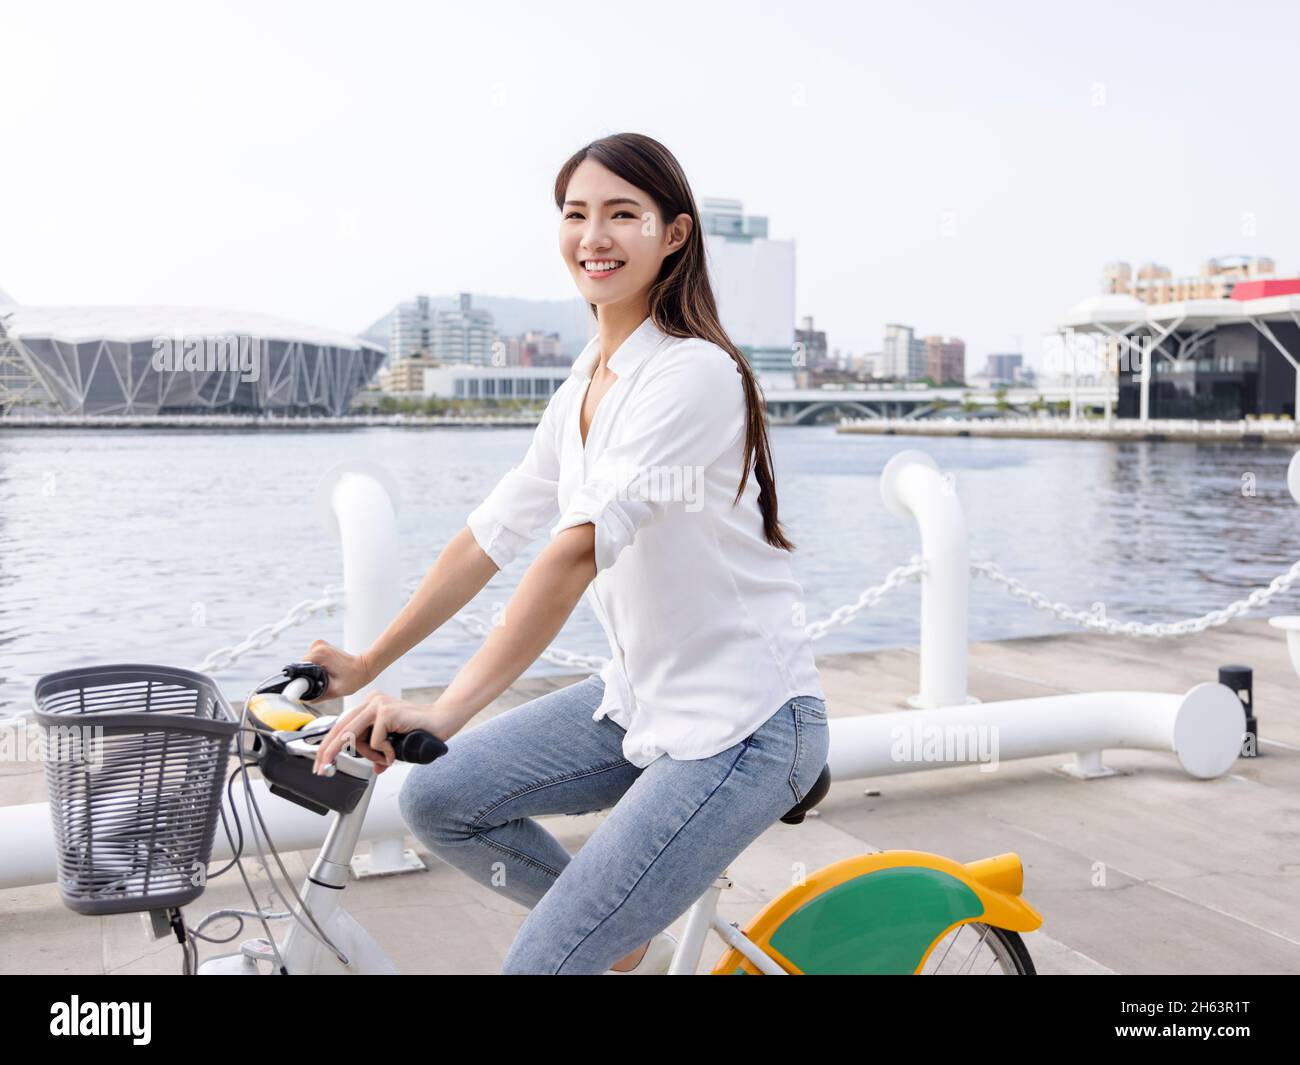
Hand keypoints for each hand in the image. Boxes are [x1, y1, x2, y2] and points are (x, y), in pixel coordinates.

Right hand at [300, 639, 372, 700]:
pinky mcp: (322, 646)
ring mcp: (320, 644)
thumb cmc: (354, 677)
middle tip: (321, 682)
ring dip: (312, 671)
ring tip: (326, 677)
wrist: (364, 667)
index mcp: (319, 654)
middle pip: (303, 665)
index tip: (309, 686)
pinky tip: (327, 671)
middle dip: (308, 675)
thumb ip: (318, 696)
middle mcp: (318, 646)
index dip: (302, 679)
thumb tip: (303, 700)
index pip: (300, 668)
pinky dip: (316, 666)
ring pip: (307, 662)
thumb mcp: (335, 691)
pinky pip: (312, 659)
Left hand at [311, 692, 457, 775]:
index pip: (341, 725)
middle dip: (328, 752)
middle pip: (340, 729)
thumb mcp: (391, 743)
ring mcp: (379, 704)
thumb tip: (373, 768)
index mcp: (370, 705)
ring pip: (355, 737)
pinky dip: (384, 752)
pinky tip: (396, 750)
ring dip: (370, 754)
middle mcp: (371, 701)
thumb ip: (378, 751)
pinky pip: (375, 741)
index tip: (320, 762)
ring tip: (387, 757)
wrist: (443, 721)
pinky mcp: (387, 712)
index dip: (328, 745)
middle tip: (321, 769)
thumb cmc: (419, 731)